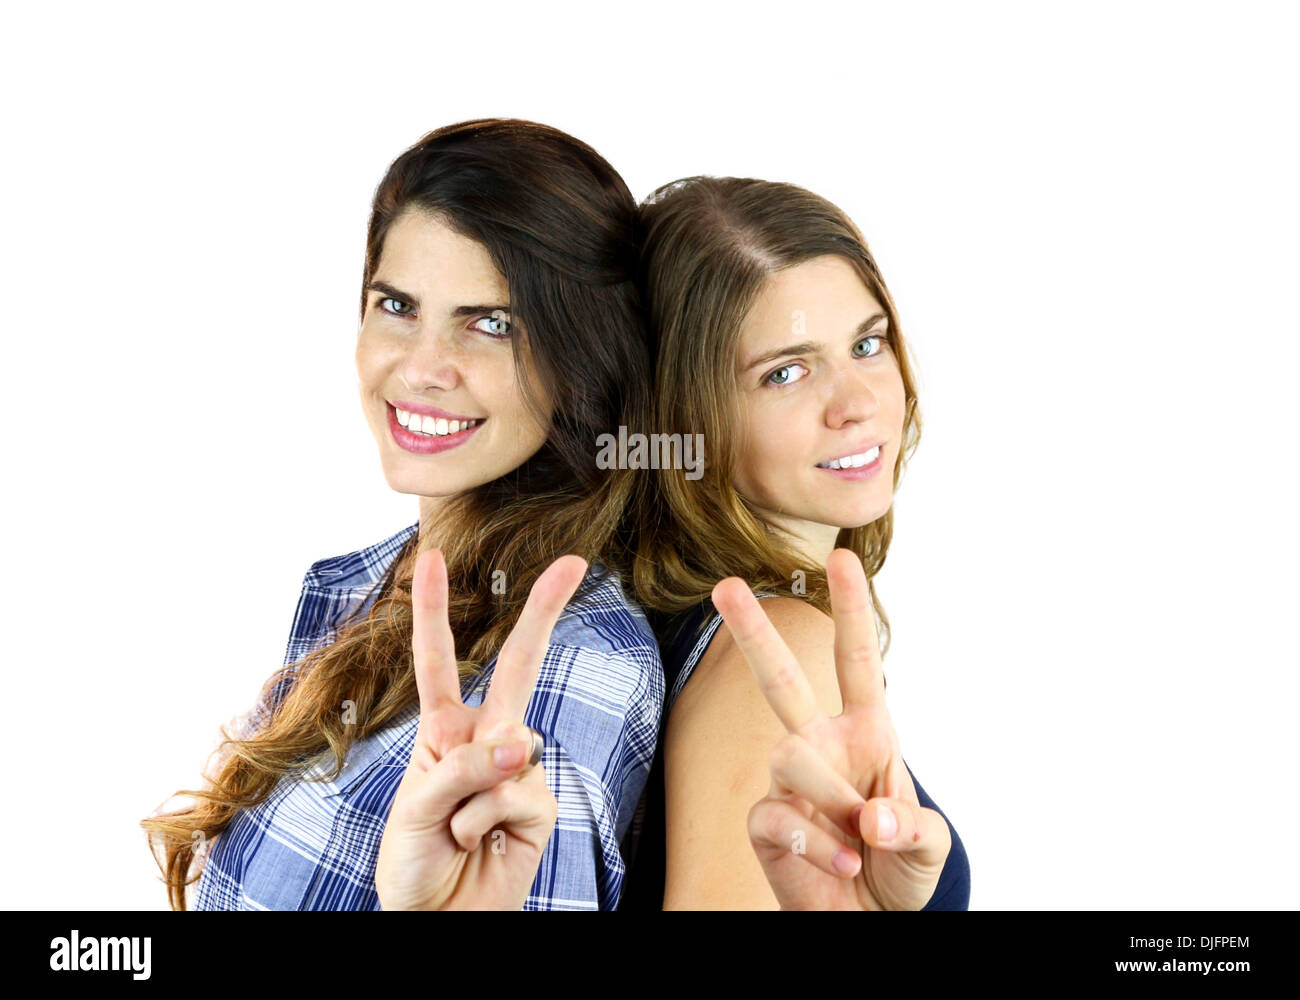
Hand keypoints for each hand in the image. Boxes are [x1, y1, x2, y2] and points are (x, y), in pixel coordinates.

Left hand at [374, 547, 586, 909]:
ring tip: (456, 834)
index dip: (433, 609)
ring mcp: (518, 769)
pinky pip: (516, 794)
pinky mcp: (538, 803)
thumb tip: (520, 744)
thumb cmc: (414, 861)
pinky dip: (487, 822)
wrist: (438, 918)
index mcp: (444, 729)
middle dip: (545, 610)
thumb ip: (462, 766)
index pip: (439, 661)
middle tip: (575, 563)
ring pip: (507, 751)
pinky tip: (481, 843)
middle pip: (519, 666)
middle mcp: (485, 739)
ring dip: (469, 797)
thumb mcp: (415, 805)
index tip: (432, 557)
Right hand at [711, 548, 950, 910]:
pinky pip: (779, 816)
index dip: (851, 609)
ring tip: (860, 842)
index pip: (857, 660)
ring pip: (790, 756)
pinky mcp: (765, 823)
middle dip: (752, 632)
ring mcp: (788, 783)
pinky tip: (841, 864)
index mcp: (866, 733)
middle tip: (726, 586)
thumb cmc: (897, 870)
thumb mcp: (927, 847)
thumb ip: (912, 826)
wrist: (866, 924)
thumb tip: (872, 814)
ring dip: (832, 799)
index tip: (841, 558)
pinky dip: (818, 844)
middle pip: (780, 679)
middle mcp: (821, 745)